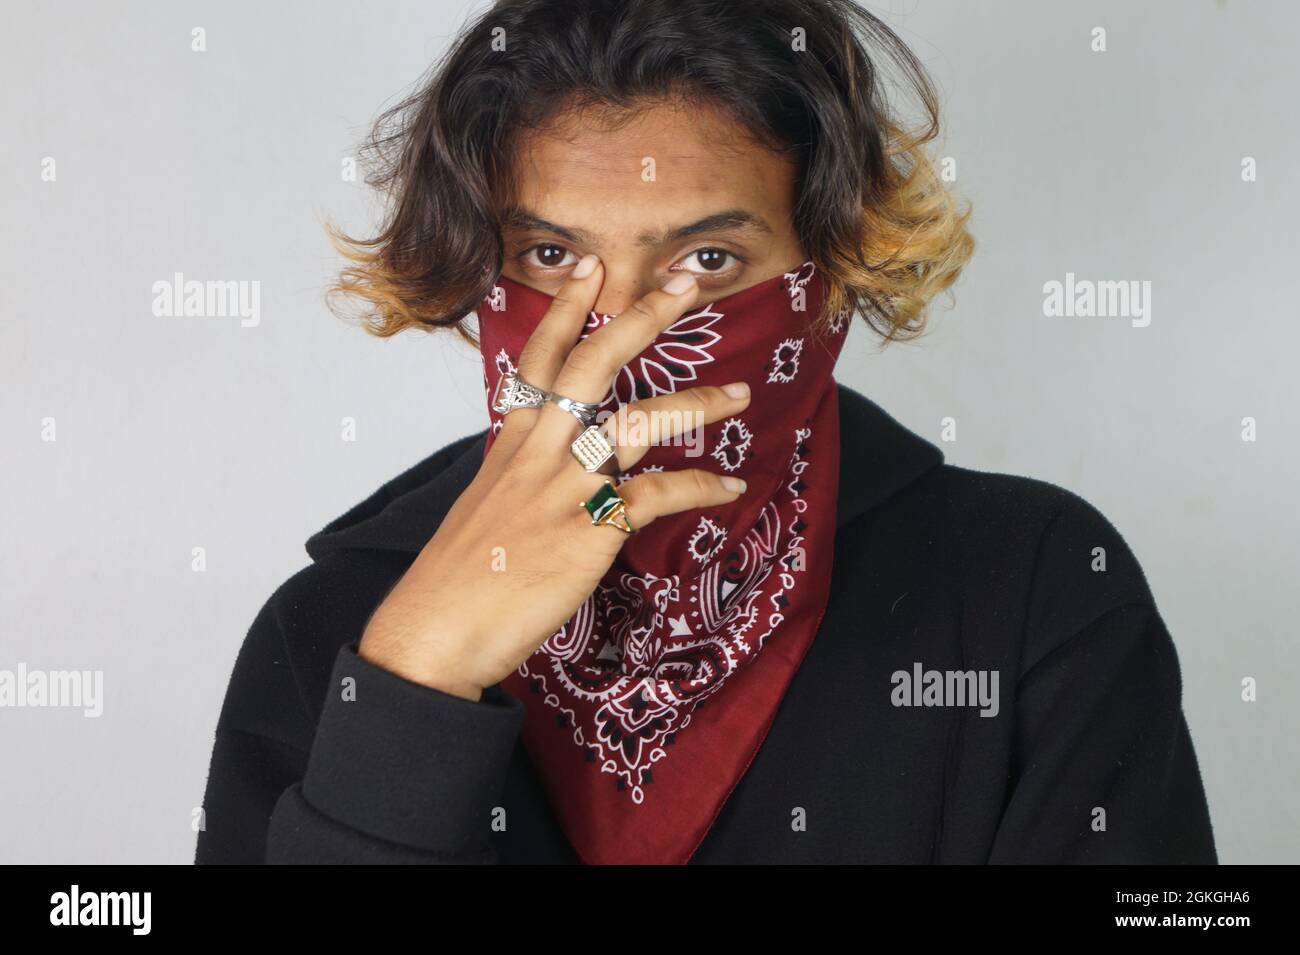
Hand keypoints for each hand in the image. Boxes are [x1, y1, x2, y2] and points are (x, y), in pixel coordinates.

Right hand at [357, 256, 750, 699]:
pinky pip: (658, 496)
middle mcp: (537, 454)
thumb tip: (546, 468)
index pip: (539, 359)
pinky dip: (700, 488)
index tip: (593, 266)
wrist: (436, 629)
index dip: (568, 308)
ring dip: (693, 404)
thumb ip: (520, 476)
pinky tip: (729, 486)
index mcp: (510, 444)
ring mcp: (564, 489)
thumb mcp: (485, 507)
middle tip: (683, 285)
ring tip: (738, 395)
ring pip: (636, 423)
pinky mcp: (589, 532)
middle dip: (640, 319)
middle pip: (592, 366)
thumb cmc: (459, 576)